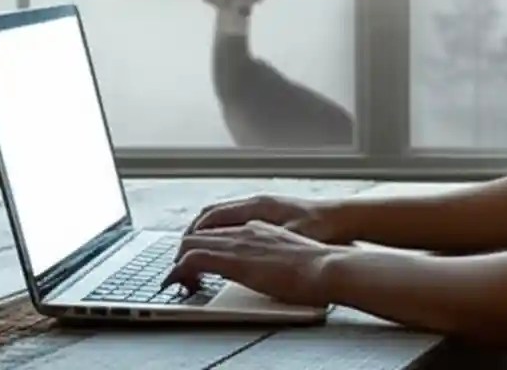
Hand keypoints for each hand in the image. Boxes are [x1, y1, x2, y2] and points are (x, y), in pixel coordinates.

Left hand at [163, 220, 339, 307]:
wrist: (328, 266)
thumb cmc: (318, 265)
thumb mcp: (289, 252)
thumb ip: (271, 254)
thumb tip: (268, 267)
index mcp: (258, 225)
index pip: (217, 227)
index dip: (202, 242)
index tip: (198, 261)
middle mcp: (244, 228)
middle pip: (199, 231)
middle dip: (184, 250)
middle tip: (183, 272)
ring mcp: (238, 242)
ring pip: (190, 242)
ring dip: (180, 260)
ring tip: (179, 279)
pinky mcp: (234, 259)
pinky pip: (193, 258)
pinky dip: (180, 270)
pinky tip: (181, 281)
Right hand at [184, 193, 345, 243]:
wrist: (348, 220)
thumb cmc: (321, 229)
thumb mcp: (286, 240)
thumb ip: (256, 245)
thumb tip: (228, 252)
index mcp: (257, 206)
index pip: (211, 217)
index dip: (192, 235)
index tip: (181, 251)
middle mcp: (257, 203)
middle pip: (212, 214)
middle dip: (193, 233)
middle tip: (181, 253)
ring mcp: (264, 207)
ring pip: (224, 216)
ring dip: (207, 232)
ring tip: (196, 250)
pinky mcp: (272, 214)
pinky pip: (236, 219)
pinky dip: (222, 231)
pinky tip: (225, 245)